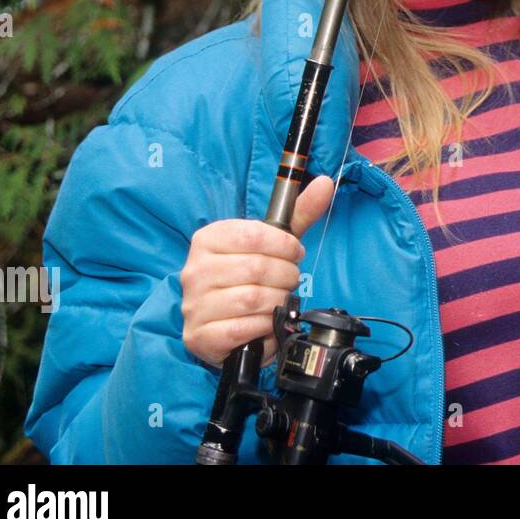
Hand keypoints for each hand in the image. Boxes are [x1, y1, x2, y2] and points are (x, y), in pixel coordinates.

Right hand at [180, 175, 334, 367]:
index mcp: (208, 239)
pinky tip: (266, 322)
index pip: (253, 235)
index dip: (285, 246)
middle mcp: (195, 269)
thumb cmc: (250, 276)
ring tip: (279, 300)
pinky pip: (243, 328)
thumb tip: (326, 183)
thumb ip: (299, 213)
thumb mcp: (273, 242)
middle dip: (287, 276)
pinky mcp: (199, 335)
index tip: (295, 253)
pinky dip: (265, 326)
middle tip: (290, 281)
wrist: (223, 321)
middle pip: (257, 268)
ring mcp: (194, 304)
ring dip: (278, 301)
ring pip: (252, 299)